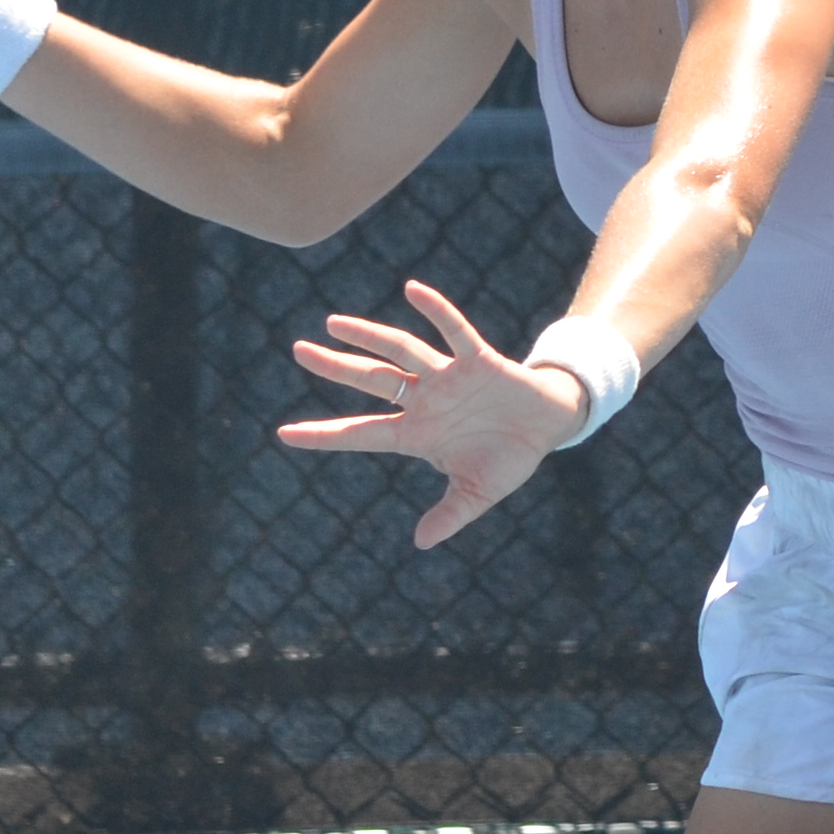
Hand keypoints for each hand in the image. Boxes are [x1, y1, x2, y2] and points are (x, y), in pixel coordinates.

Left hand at [279, 277, 587, 551]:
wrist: (548, 426)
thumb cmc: (508, 458)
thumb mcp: (477, 494)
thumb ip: (450, 515)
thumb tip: (420, 543)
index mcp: (416, 434)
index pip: (360, 433)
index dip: (324, 435)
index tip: (284, 434)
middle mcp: (424, 400)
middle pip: (372, 379)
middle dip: (336, 366)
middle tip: (297, 350)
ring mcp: (448, 378)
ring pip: (402, 352)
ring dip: (369, 336)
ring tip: (333, 323)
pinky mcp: (479, 360)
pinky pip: (455, 332)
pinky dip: (436, 311)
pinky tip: (412, 290)